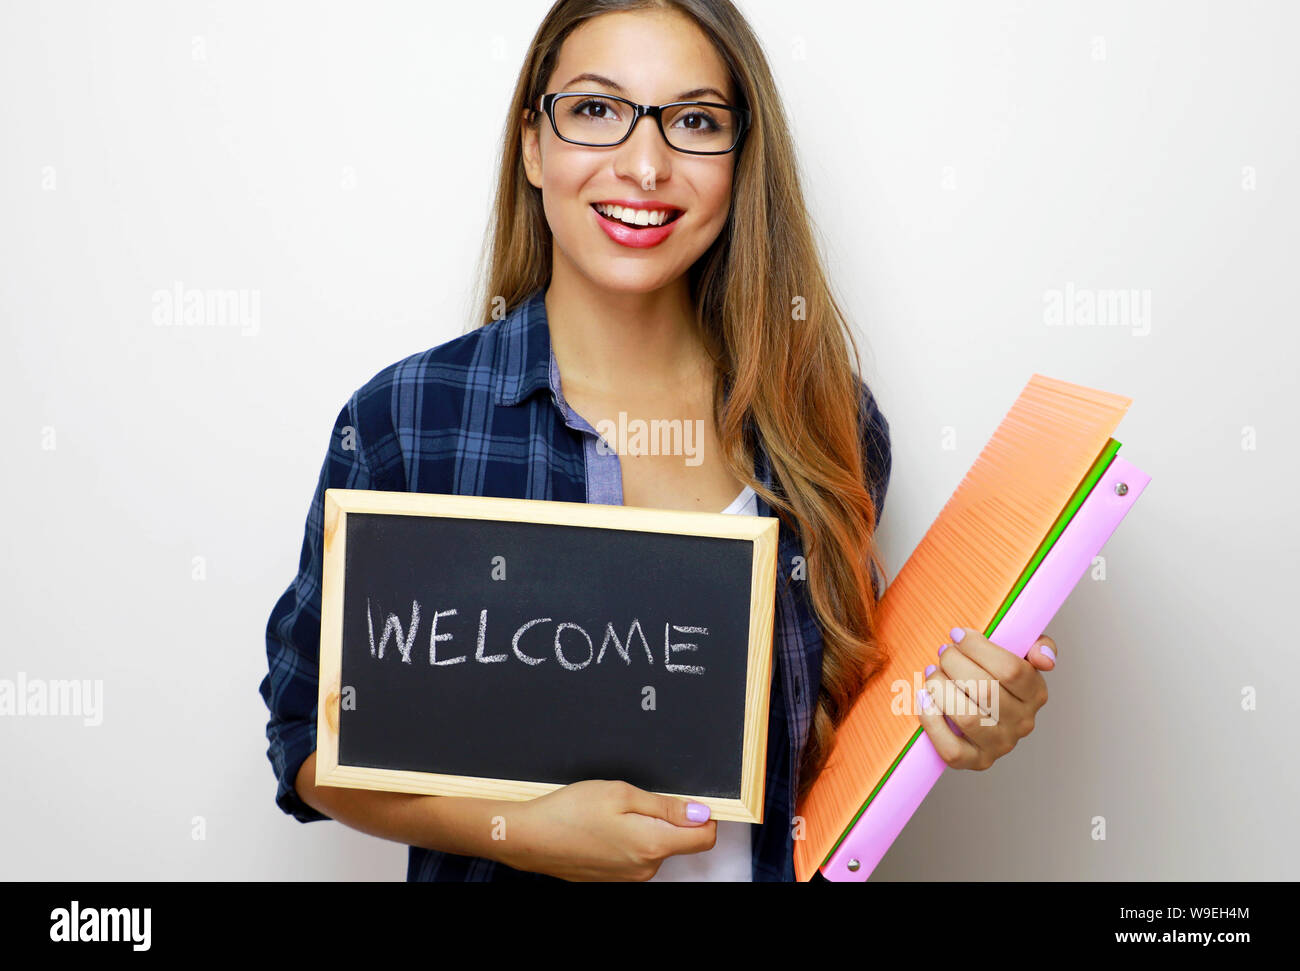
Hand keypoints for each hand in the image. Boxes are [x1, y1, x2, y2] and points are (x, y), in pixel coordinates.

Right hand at [496, 779, 716, 880]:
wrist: (529, 838)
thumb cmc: (570, 811)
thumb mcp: (621, 793)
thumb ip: (666, 805)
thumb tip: (701, 813)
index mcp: (653, 844)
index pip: (705, 837)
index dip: (704, 815)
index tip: (687, 799)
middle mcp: (646, 868)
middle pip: (680, 840)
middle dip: (666, 817)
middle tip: (633, 799)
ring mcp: (629, 876)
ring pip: (656, 846)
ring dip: (645, 827)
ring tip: (612, 813)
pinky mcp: (614, 877)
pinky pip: (636, 855)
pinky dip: (628, 838)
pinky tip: (602, 827)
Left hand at [915, 627, 1056, 770]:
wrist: (978, 704)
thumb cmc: (995, 672)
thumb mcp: (1021, 651)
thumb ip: (1037, 645)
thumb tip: (1044, 659)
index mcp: (1035, 694)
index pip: (1011, 670)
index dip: (978, 648)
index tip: (958, 635)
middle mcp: (1022, 723)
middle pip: (985, 690)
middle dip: (954, 664)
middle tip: (943, 652)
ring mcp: (1000, 745)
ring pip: (967, 718)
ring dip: (941, 689)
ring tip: (933, 673)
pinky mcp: (976, 761)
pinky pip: (951, 748)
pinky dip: (932, 721)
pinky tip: (925, 698)